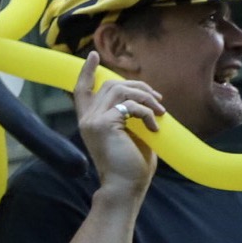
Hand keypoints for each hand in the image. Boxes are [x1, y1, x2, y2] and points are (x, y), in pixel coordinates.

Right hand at [73, 52, 160, 202]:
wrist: (125, 188)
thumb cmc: (131, 166)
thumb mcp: (129, 135)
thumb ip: (128, 116)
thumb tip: (143, 99)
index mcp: (89, 121)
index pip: (81, 90)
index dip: (87, 71)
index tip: (92, 55)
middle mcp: (86, 119)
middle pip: (110, 84)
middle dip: (138, 86)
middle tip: (158, 99)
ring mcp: (92, 121)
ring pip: (119, 90)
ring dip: (145, 97)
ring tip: (160, 112)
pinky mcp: (104, 125)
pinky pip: (130, 106)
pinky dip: (147, 113)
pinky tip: (155, 128)